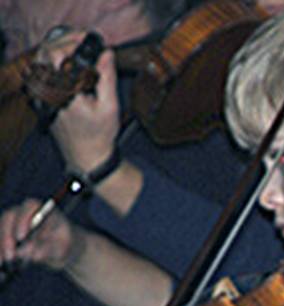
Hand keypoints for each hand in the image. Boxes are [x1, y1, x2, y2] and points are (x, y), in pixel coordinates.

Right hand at [0, 199, 82, 268]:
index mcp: (42, 209)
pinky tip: (0, 261)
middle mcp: (24, 213)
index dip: (23, 219)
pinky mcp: (7, 233)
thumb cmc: (62, 244)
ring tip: (5, 261)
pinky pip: (0, 239)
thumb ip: (48, 248)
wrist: (58, 249)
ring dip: (1, 245)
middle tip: (11, 254)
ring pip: (1, 229)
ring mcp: (13, 222)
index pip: (30, 206)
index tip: (21, 237)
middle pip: (9, 218)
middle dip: (7, 236)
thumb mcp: (61, 247)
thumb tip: (33, 254)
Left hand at [38, 31, 120, 173]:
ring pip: (41, 61)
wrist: (86, 156)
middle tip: (84, 40)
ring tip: (78, 48)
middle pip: (45, 53)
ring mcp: (41, 94)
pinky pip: (42, 71)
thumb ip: (106, 77)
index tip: (88, 39)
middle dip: (64, 41)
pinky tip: (70, 62)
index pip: (56, 54)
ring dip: (58, 50)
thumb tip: (106, 53)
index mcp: (63, 91)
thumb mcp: (110, 106)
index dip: (71, 41)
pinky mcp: (42, 98)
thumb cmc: (99, 135)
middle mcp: (47, 91)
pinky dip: (54, 62)